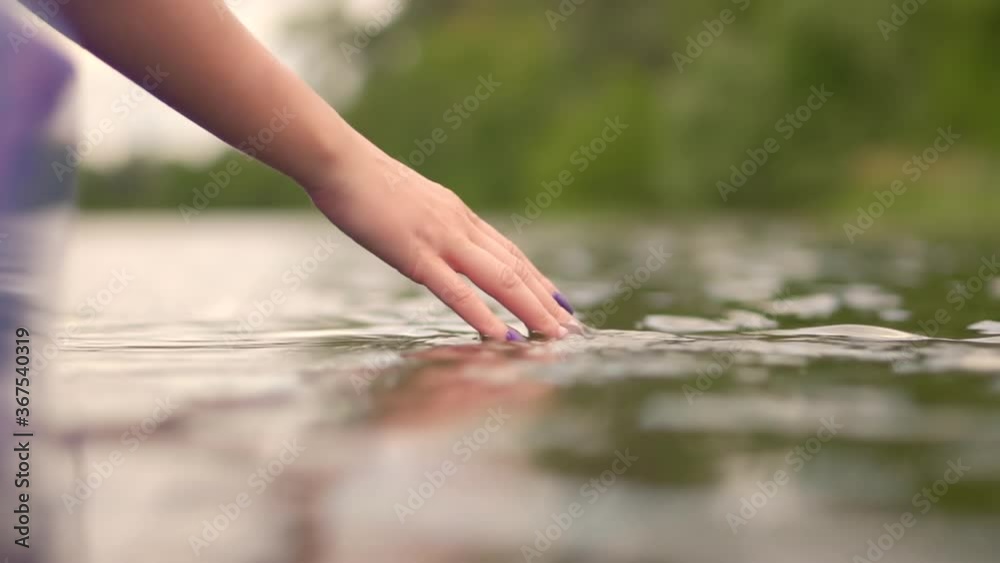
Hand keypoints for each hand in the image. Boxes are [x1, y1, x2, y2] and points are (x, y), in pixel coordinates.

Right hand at [305, 138, 577, 340]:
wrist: (339, 161)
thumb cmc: (364, 183)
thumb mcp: (410, 204)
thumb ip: (431, 225)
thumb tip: (438, 246)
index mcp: (458, 215)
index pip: (510, 252)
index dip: (538, 279)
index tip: (559, 301)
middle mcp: (460, 226)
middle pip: (514, 268)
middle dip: (545, 301)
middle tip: (571, 328)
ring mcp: (441, 240)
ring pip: (499, 279)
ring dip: (530, 310)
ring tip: (554, 336)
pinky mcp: (416, 255)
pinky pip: (457, 291)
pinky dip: (484, 316)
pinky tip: (503, 337)